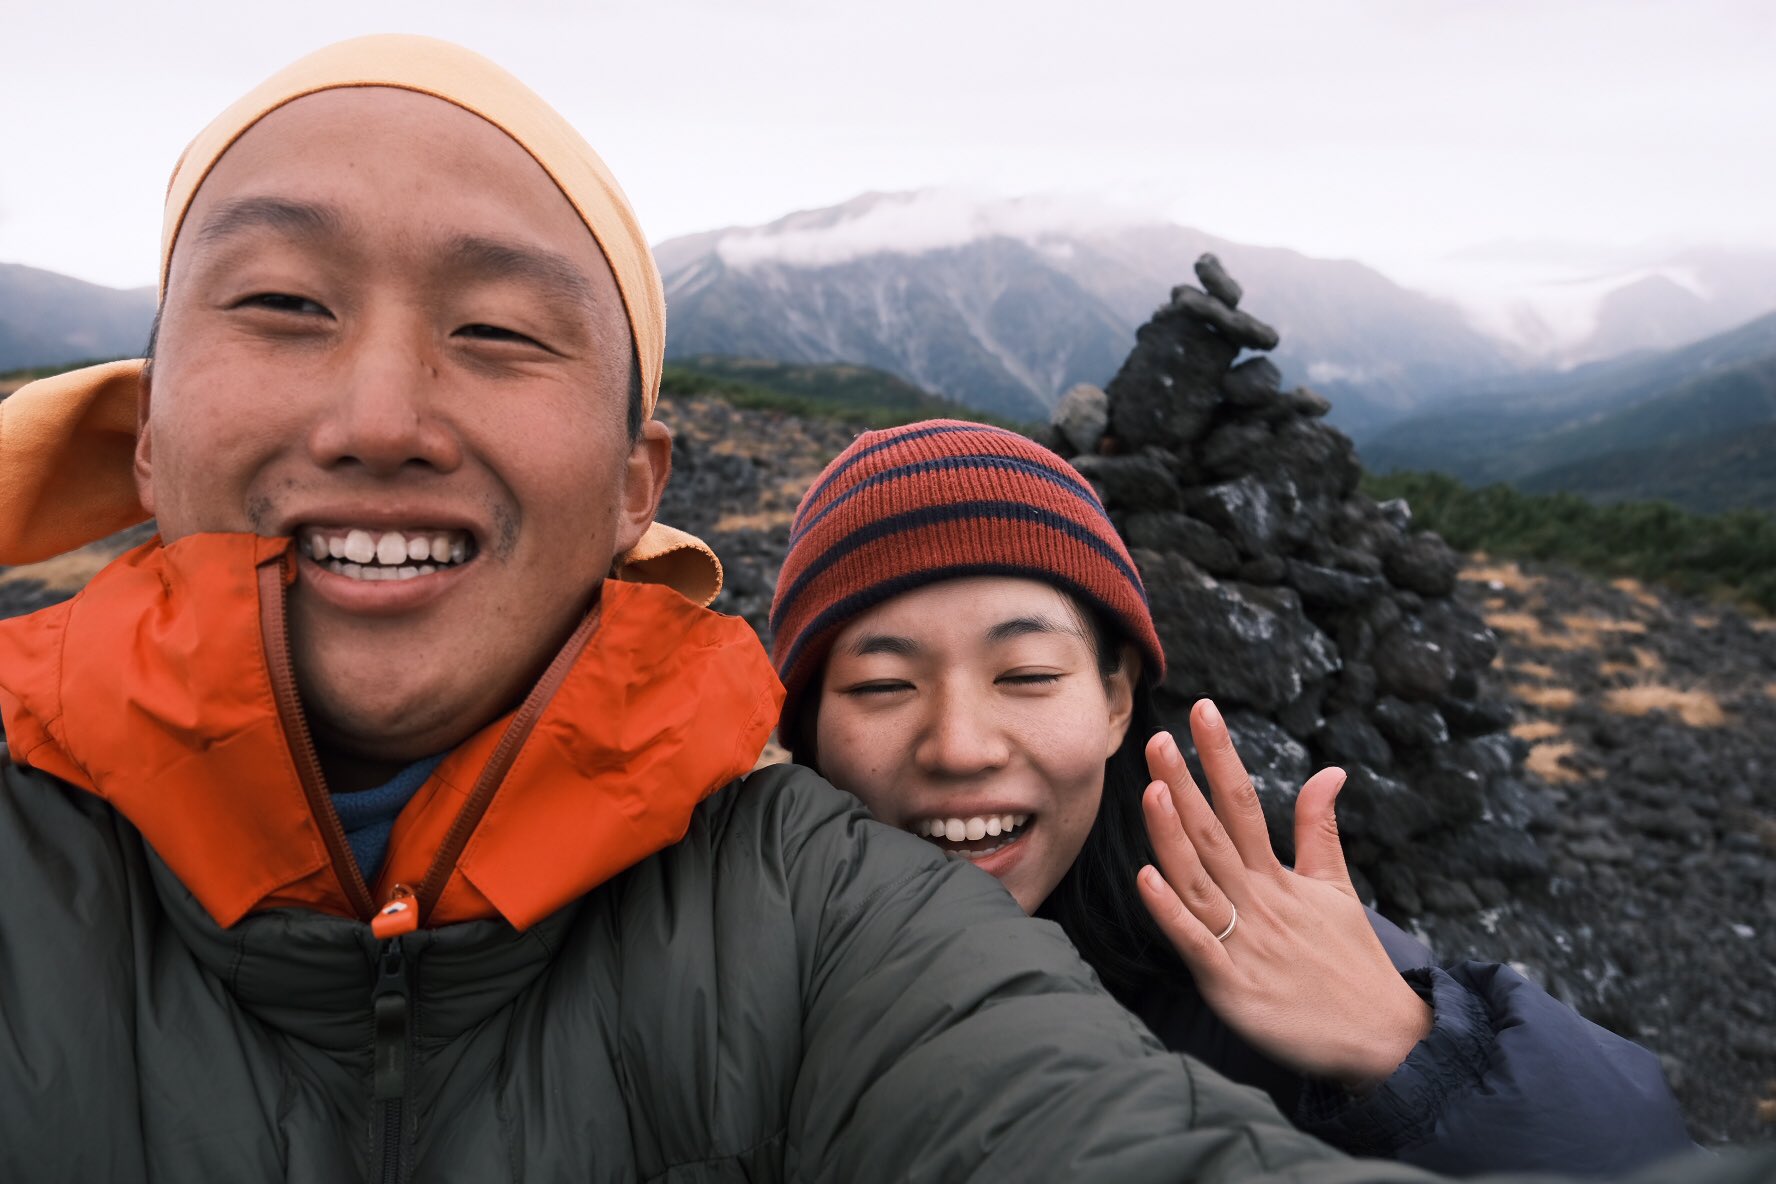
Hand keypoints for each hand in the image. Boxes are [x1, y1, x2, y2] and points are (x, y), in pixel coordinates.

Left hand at [1135, 699, 1432, 1089]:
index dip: (1220, 756)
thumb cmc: (1351, 962)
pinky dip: (1171, 912)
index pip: (1244, 803)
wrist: (1384, 1039)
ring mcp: (1245, 942)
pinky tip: (1147, 878)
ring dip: (1173, 836)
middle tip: (1156, 739)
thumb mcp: (1337, 887)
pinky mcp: (1232, 985)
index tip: (1201, 711)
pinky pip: (1196, 942)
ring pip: (1198, 880)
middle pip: (1214, 834)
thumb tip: (1329, 771)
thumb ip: (1320, 829)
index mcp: (1278, 876)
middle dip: (1185, 785)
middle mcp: (1259, 901)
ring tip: (1152, 790)